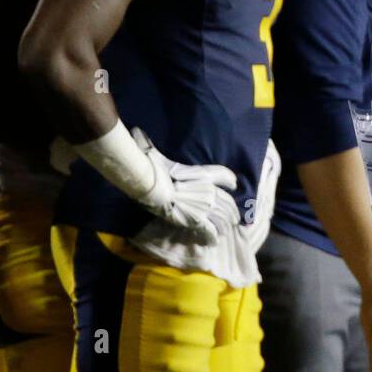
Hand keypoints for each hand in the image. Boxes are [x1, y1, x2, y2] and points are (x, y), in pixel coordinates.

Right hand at [133, 128, 239, 245]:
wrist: (149, 183)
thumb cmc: (152, 165)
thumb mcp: (157, 152)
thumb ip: (151, 144)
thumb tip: (137, 131)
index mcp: (202, 174)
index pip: (224, 176)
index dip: (231, 181)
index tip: (234, 185)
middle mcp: (208, 190)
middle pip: (228, 202)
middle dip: (232, 211)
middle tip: (234, 216)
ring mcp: (204, 207)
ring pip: (223, 218)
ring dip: (225, 224)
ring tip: (226, 229)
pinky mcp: (196, 220)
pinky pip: (211, 230)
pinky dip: (213, 236)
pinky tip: (215, 239)